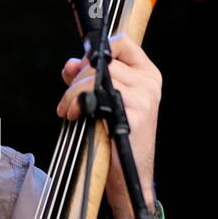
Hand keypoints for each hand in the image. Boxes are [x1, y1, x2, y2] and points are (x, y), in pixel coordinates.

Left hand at [57, 33, 160, 218]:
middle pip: (104, 62)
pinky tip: (74, 115)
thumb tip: (71, 64)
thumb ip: (87, 79)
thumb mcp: (103, 102)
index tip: (83, 66)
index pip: (122, 42)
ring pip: (98, 77)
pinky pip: (98, 97)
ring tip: (68, 109)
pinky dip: (79, 102)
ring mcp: (144, 99)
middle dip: (78, 78)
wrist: (129, 176)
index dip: (98, 50)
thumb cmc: (115, 138)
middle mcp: (149, 84)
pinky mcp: (132, 115)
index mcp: (147, 75)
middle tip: (69, 98)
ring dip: (74, 92)